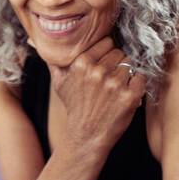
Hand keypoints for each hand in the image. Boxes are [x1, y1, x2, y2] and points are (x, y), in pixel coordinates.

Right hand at [49, 37, 147, 156]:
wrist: (86, 137)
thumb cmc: (75, 109)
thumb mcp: (59, 84)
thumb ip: (55, 61)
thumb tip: (38, 42)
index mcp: (81, 64)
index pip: (106, 42)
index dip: (106, 53)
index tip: (103, 66)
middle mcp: (98, 71)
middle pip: (119, 52)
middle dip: (116, 64)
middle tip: (109, 80)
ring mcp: (114, 84)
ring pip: (130, 64)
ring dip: (126, 75)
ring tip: (116, 89)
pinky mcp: (129, 96)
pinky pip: (140, 78)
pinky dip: (136, 85)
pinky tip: (126, 94)